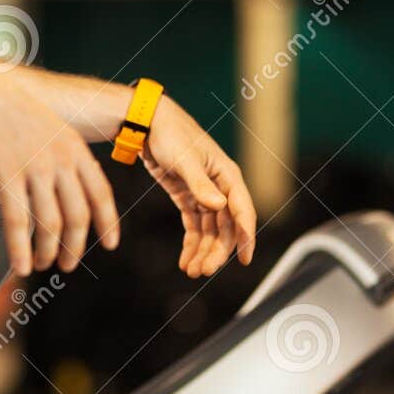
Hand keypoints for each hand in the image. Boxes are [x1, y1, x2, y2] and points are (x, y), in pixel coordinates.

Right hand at [0, 69, 120, 276]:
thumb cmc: (5, 109)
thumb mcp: (49, 129)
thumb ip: (62, 160)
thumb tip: (66, 197)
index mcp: (73, 147)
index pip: (101, 193)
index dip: (108, 223)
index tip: (109, 243)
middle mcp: (58, 158)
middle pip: (77, 215)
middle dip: (75, 247)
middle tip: (68, 263)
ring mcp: (32, 166)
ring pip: (49, 224)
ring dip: (48, 252)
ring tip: (43, 263)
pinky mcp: (5, 174)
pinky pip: (18, 222)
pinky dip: (20, 250)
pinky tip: (20, 263)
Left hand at [141, 95, 256, 276]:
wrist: (147, 123)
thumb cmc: (171, 134)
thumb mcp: (185, 159)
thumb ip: (201, 184)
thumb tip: (218, 206)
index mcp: (227, 176)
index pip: (242, 211)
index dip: (246, 236)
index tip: (245, 259)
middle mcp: (220, 186)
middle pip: (225, 226)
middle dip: (216, 251)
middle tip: (203, 271)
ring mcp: (205, 193)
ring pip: (210, 230)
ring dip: (203, 251)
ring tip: (192, 271)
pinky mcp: (188, 196)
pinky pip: (195, 225)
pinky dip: (191, 243)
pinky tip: (185, 259)